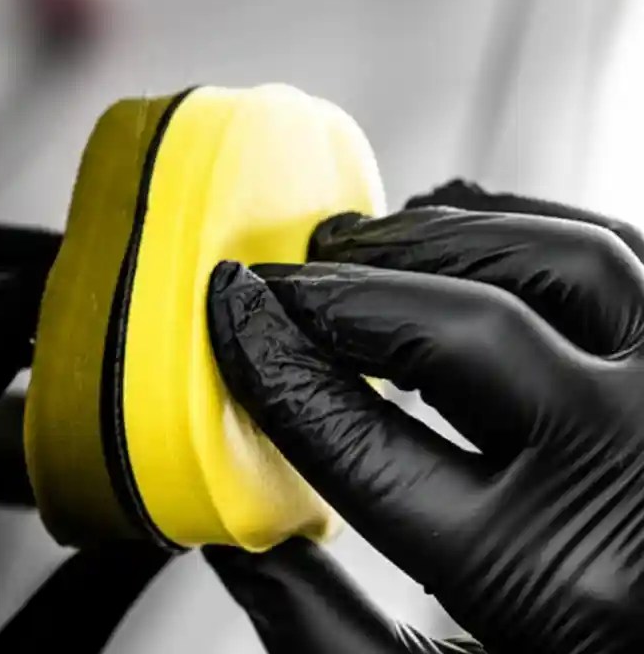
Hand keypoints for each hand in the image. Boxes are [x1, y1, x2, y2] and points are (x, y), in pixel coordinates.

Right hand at [205, 181, 643, 652]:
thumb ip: (328, 634)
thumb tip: (236, 551)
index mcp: (544, 579)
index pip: (363, 441)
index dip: (275, 361)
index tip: (232, 315)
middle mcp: (632, 478)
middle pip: (461, 328)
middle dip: (343, 292)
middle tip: (281, 279)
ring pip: (560, 258)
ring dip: (439, 238)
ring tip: (361, 246)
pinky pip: (627, 249)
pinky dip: (534, 222)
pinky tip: (470, 233)